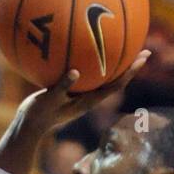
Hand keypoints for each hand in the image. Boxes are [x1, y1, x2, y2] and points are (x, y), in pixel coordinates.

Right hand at [18, 52, 150, 135]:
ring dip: (117, 65)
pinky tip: (88, 49)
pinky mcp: (72, 91)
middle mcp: (89, 98)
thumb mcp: (49, 99)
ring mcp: (81, 95)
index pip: (116, 86)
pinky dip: (93, 63)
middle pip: (116, 81)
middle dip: (130, 67)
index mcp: (88, 102)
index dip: (130, 72)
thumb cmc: (39, 115)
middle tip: (145, 50)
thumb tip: (75, 71)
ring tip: (125, 48)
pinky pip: (88, 74)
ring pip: (104, 78)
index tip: (143, 59)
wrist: (29, 126)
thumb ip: (62, 86)